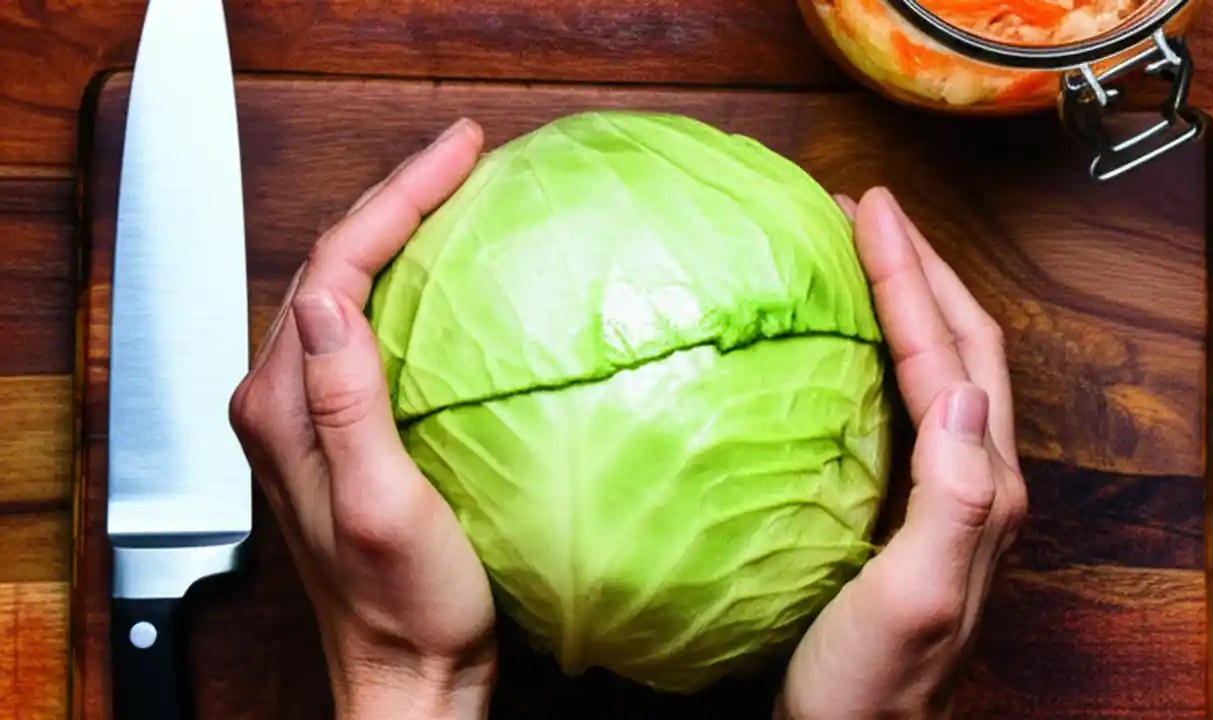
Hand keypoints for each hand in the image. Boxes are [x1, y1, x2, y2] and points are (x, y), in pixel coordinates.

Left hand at [229, 119, 495, 719]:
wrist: (411, 676)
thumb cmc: (406, 610)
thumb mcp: (378, 509)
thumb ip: (343, 407)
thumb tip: (327, 303)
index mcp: (284, 407)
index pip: (331, 270)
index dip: (395, 199)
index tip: (458, 154)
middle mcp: (283, 401)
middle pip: (331, 266)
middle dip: (396, 198)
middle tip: (464, 155)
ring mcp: (311, 414)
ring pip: (347, 290)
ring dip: (397, 232)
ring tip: (455, 191)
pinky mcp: (345, 431)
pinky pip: (366, 330)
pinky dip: (404, 283)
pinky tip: (445, 274)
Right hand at [776, 188, 1027, 718]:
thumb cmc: (870, 686)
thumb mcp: (916, 597)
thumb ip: (955, 501)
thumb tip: (963, 392)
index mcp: (980, 488)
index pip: (949, 354)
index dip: (911, 275)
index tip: (869, 208)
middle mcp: (975, 481)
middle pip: (961, 345)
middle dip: (919, 269)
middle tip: (867, 212)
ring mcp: (942, 494)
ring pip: (938, 368)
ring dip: (909, 302)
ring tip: (865, 256)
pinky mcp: (904, 510)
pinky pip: (906, 404)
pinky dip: (885, 353)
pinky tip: (846, 346)